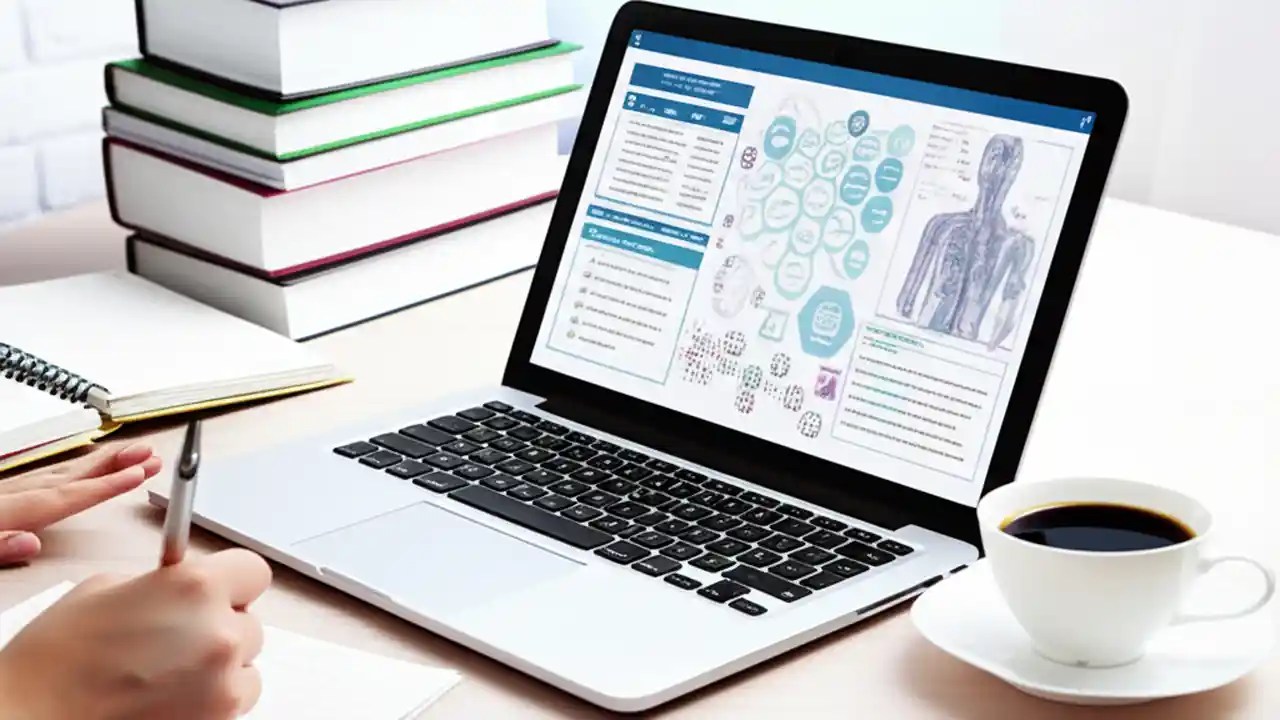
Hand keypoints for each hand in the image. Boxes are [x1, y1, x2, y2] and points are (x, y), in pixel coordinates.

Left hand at [0, 444, 161, 564]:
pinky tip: (86, 467)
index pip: (69, 496)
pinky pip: (53, 475)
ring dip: (104, 461)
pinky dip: (78, 467)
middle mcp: (17, 494)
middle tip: (150, 453)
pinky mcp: (6, 493)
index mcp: (10, 510)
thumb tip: (30, 544)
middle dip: (118, 462)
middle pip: (75, 475)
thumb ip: (0, 545)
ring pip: (67, 471)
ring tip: (133, 453)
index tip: (139, 473)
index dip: (108, 485)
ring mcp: (12, 490)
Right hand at [0, 549, 270, 719]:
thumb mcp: (107, 589)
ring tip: (167, 672)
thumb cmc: (56, 660)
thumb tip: (188, 588)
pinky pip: (236, 699)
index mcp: (195, 588)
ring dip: (220, 665)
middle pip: (250, 621)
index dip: (232, 581)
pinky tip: (169, 696)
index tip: (218, 590)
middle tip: (177, 636)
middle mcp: (219, 634)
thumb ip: (163, 584)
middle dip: (219, 625)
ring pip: (246, 665)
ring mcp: (223, 683)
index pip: (253, 571)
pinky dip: (212, 698)